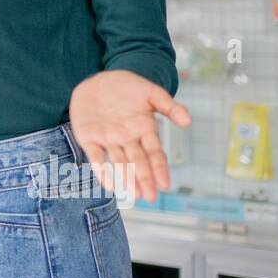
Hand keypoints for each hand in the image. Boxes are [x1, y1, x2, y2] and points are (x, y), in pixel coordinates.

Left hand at [68, 70, 190, 203]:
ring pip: (119, 162)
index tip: (165, 185)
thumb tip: (188, 121)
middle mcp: (127, 138)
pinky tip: (108, 185)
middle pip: (138, 162)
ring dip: (126, 178)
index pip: (154, 153)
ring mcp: (108, 139)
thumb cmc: (127, 86)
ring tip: (134, 196)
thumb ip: (169, 106)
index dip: (159, 169)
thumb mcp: (151, 92)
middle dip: (144, 179)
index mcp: (144, 129)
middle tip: (150, 197)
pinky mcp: (89, 137)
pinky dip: (102, 170)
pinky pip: (96, 156)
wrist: (99, 79)